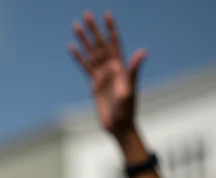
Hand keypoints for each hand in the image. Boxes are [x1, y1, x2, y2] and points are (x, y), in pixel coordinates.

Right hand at [69, 12, 146, 138]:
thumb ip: (133, 69)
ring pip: (91, 53)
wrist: (118, 125)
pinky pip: (84, 67)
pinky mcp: (94, 84)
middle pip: (100, 44)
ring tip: (76, 26)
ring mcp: (102, 75)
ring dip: (84, 40)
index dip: (111, 28)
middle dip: (94, 29)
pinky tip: (72, 47)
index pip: (115, 42)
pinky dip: (78, 57)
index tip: (107, 15)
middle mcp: (111, 67)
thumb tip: (143, 51)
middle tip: (86, 14)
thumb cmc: (127, 108)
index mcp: (120, 66)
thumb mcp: (130, 88)